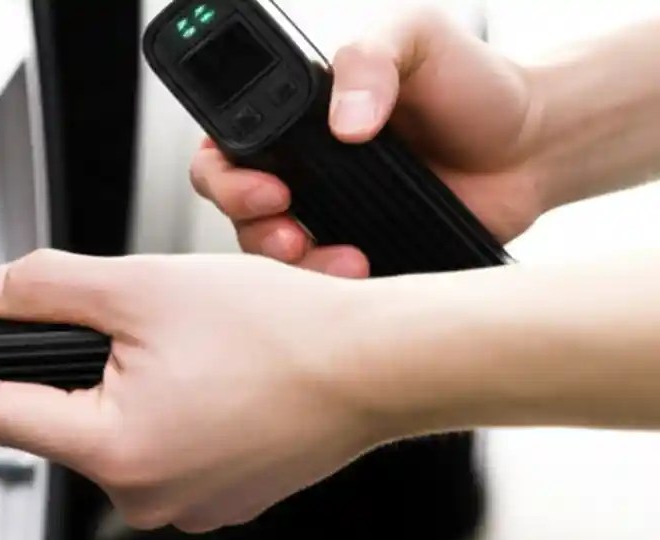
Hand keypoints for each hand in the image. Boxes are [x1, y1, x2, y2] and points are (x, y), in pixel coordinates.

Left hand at [0, 249, 384, 532]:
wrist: (374, 367)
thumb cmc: (282, 334)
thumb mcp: (145, 289)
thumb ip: (53, 289)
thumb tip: (0, 294)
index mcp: (114, 445)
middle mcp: (144, 492)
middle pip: (62, 419)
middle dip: (72, 371)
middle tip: (131, 327)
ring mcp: (184, 505)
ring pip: (116, 433)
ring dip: (125, 390)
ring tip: (188, 352)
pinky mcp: (218, 499)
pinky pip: (163, 451)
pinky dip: (167, 413)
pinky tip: (207, 381)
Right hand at [189, 7, 546, 275]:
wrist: (534, 145)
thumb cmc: (474, 82)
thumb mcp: (417, 37)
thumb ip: (369, 58)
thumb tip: (343, 120)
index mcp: (296, 113)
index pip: (225, 141)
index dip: (226, 170)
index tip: (268, 183)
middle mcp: (299, 163)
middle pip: (232, 203)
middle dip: (248, 221)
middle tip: (287, 223)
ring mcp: (325, 211)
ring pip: (269, 249)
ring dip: (291, 261)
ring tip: (341, 258)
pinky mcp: (355, 248)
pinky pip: (318, 278)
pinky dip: (329, 281)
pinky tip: (362, 269)